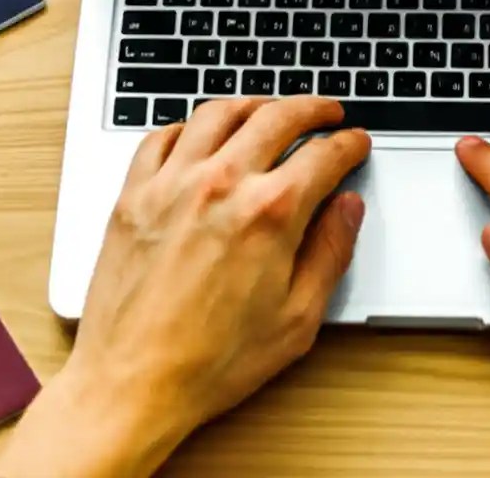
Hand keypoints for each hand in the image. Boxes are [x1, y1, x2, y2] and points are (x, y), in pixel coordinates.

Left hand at [0, 97, 370, 477]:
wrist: (133, 384)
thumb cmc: (214, 361)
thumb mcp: (299, 317)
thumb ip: (331, 252)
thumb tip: (348, 209)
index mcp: (272, 214)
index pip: (324, 155)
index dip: (350, 144)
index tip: (356, 143)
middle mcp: (222, 185)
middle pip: (277, 117)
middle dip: (311, 108)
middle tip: (326, 111)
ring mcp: (171, 185)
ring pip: (218, 114)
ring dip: (253, 104)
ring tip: (269, 108)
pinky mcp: (133, 197)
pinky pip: (161, 138)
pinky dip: (188, 126)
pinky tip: (201, 134)